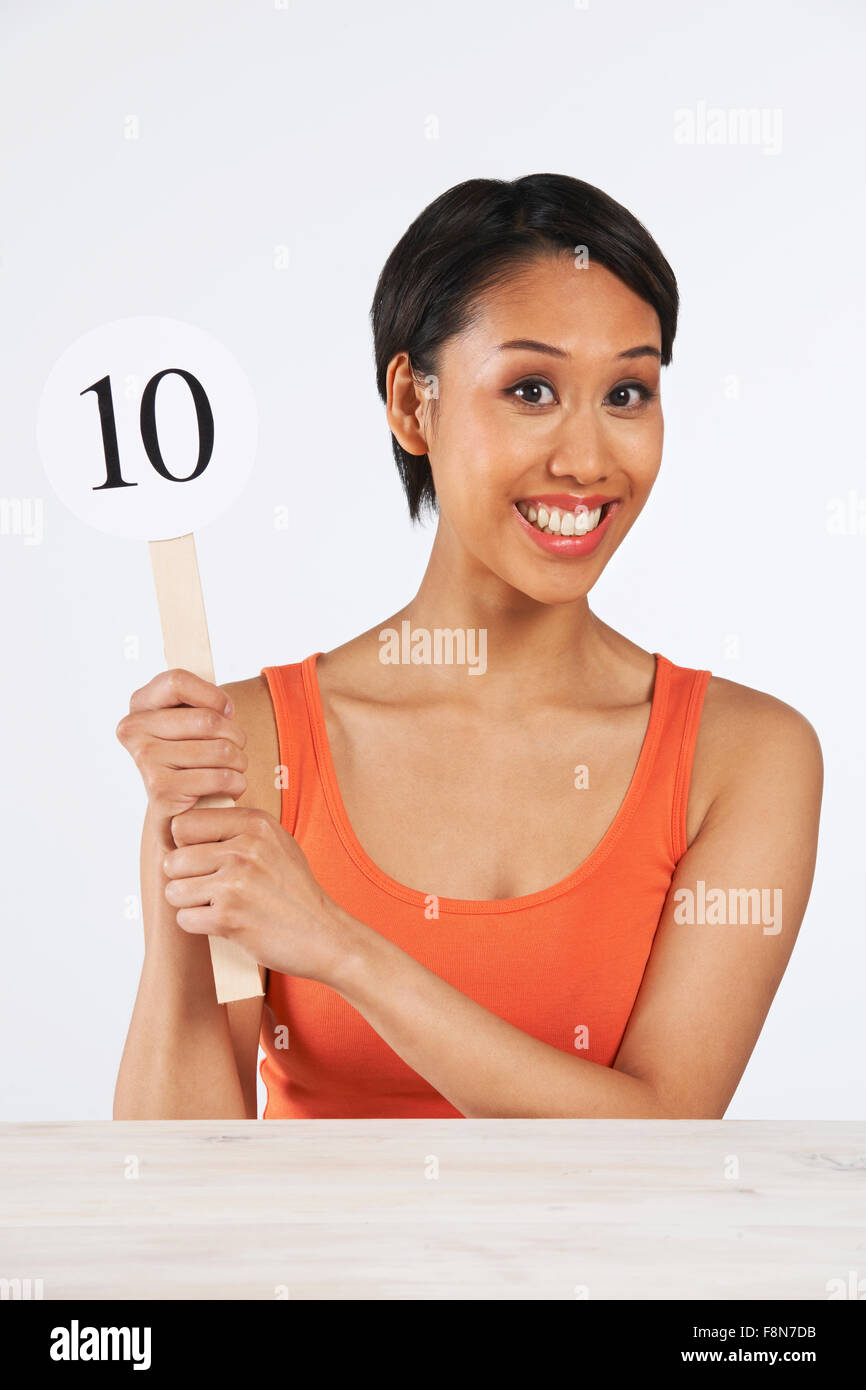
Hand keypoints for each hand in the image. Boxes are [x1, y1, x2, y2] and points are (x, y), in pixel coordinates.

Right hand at [115, 669, 247, 847]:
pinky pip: (220, 777)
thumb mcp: (190, 722)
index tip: (225, 711)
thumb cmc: (189, 759)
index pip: (178, 681)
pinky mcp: (161, 789)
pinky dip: (236, 783)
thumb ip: (200, 703)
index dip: (213, 695)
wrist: (175, 812)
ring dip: (239, 761)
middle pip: (208, 720)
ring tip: (233, 768)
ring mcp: (145, 759)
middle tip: (235, 748)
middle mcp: (134, 729)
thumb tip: (225, 708)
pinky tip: (229, 787)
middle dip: (235, 735)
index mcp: (140, 704)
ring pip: (221, 749)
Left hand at [162, 804, 351, 984]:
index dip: (186, 844)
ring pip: (174, 890)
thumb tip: (190, 823)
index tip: (201, 857)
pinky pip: (184, 918)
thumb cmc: (295, 890)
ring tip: (216, 904)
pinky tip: (221, 922)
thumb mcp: (277, 843)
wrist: (322, 934)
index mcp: (254, 824)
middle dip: (184, 877)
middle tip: (207, 887)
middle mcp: (244, 849)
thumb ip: (239, 829)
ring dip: (189, 903)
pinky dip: (198, 924)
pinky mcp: (228, 918)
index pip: (185, 823)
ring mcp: (235, 884)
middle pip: (173, 859)